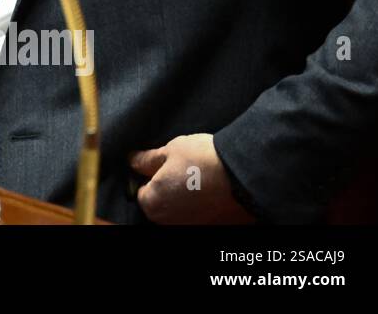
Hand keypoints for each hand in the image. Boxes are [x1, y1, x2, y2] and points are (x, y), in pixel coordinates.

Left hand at [130, 133, 254, 223]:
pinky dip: (203, 205)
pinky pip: (201, 215)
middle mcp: (169, 222)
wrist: (245, 173)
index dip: (150, 176)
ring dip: (185, 198)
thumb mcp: (169, 151)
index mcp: (152, 204)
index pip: (141, 192)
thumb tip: (132, 160)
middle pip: (161, 204)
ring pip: (181, 211)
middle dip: (167, 188)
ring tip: (198, 178)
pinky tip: (211, 190)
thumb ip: (147, 159)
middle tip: (182, 169)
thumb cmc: (203, 160)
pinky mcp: (214, 227)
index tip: (162, 165)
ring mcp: (193, 226)